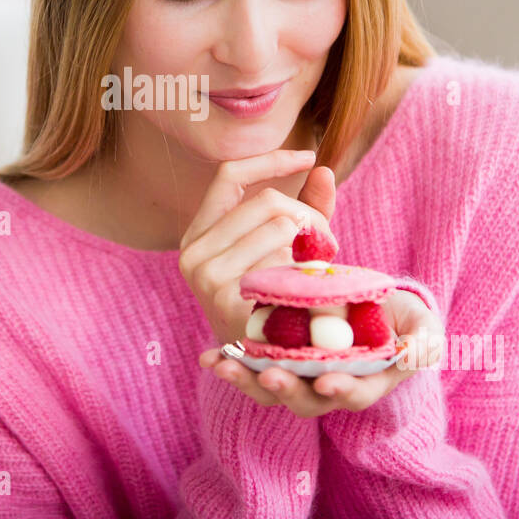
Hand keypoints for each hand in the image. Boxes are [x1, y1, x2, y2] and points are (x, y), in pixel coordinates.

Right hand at [178, 149, 338, 345]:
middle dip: (308, 215)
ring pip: (280, 226)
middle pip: (268, 201)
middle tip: (325, 243)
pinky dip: (306, 270)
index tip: (309, 156)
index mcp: (198, 234)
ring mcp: (207, 278)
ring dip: (312, 244)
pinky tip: (307, 290)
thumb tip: (322, 169)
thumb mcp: (286, 249)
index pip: (230, 175)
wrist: (268, 363)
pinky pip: (284, 259)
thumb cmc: (274, 299)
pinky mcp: (228, 301)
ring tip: (316, 271)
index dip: (271, 160)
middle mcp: (193, 253)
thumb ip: (305, 209)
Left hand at [200, 286, 444, 417]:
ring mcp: (298, 375)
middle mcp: (327, 387)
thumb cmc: (401, 320)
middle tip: (270, 375)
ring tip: (223, 364)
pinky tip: (207, 356)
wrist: (371, 305)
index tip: (328, 382)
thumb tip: (415, 351)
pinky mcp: (273, 358)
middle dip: (285, 388)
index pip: (354, 394)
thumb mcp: (420, 326)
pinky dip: (227, 361)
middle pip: (304, 399)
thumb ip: (423, 340)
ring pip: (270, 388)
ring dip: (245, 379)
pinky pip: (248, 367)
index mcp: (365, 383)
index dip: (341, 390)